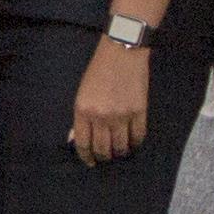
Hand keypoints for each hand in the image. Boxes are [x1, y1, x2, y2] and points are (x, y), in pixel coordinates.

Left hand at [67, 40, 153, 165]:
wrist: (122, 51)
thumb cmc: (99, 70)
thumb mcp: (82, 92)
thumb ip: (79, 117)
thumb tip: (74, 139)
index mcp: (83, 110)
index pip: (83, 143)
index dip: (86, 156)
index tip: (90, 162)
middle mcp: (101, 116)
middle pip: (102, 148)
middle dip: (103, 156)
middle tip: (106, 157)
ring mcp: (121, 115)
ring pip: (121, 146)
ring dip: (120, 152)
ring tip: (119, 150)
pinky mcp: (139, 112)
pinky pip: (138, 136)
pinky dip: (135, 142)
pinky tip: (133, 141)